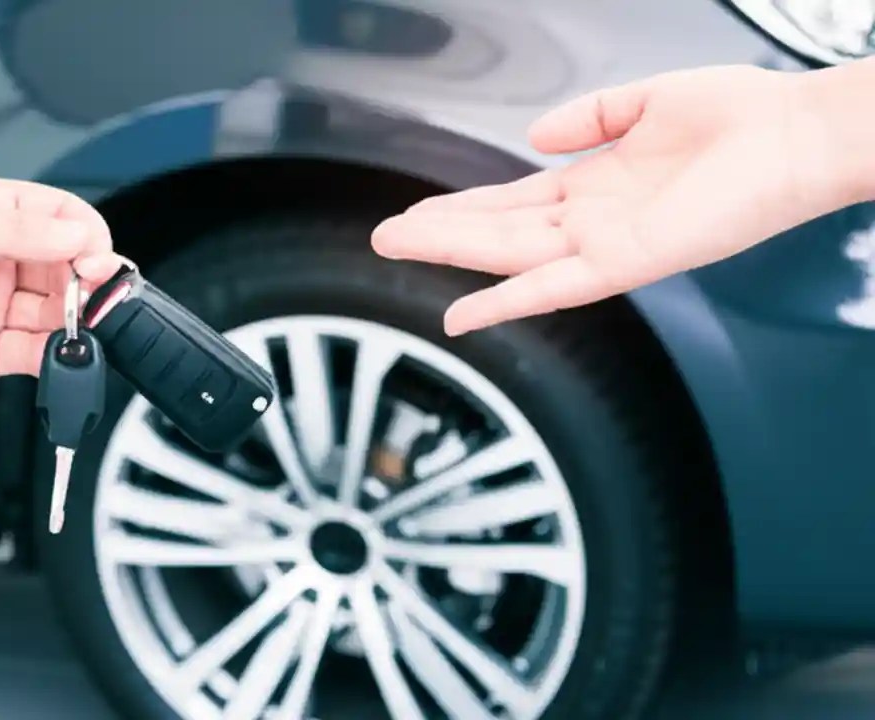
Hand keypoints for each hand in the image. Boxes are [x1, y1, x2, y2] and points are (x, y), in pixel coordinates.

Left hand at [0, 174, 120, 399]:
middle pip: (68, 265)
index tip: (92, 255)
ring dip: (78, 317)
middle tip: (94, 291)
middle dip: (89, 278)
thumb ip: (19, 230)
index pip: (60, 216)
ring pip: (59, 310)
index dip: (85, 234)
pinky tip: (63, 349)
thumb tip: (77, 237)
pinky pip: (39, 351)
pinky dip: (59, 354)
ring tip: (80, 322)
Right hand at [372, 64, 845, 335]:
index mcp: (594, 186)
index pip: (510, 202)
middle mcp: (592, 221)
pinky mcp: (624, 263)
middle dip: (438, 233)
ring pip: (508, 256)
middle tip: (384, 235)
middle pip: (497, 232)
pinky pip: (551, 289)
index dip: (460, 207)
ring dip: (450, 254)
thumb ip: (588, 116)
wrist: (793, 136)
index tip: (417, 211)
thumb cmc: (738, 116)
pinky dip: (504, 303)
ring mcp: (603, 245)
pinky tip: (460, 313)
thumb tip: (537, 133)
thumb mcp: (644, 99)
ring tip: (397, 246)